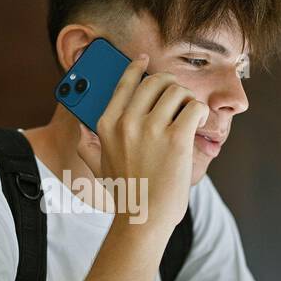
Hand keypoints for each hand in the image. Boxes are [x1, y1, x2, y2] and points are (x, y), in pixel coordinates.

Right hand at [75, 54, 208, 231]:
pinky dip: (200, 113)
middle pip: (154, 81)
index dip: (136, 67)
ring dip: (187, 100)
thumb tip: (81, 130)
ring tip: (188, 115)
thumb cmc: (126, 195)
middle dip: (169, 86)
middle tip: (177, 98)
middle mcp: (127, 122)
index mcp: (106, 125)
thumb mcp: (99, 168)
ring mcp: (151, 129)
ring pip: (177, 91)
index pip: (124, 83)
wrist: (143, 220)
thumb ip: (88, 146)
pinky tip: (198, 124)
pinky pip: (194, 108)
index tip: (144, 60)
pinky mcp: (176, 139)